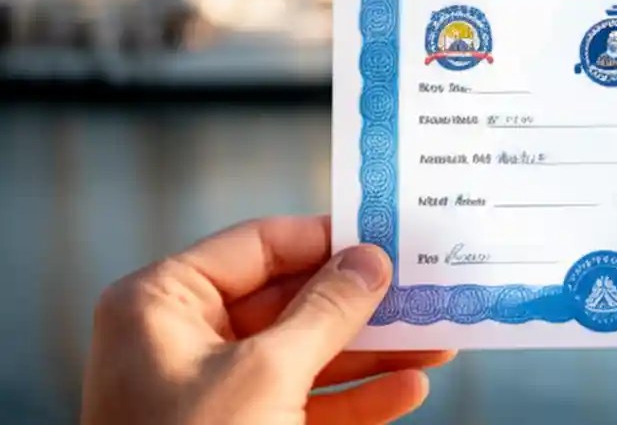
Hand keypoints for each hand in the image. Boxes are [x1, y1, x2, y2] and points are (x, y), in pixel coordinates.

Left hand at [81, 216, 454, 424]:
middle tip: (423, 290)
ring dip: (374, 352)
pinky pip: (307, 401)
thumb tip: (370, 261)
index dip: (328, 238)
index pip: (259, 245)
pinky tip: (408, 390)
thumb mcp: (267, 374)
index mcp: (162, 304)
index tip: (391, 235)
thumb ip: (325, 311)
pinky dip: (358, 398)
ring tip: (434, 342)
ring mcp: (212, 391)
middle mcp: (183, 339)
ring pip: (308, 353)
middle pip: (291, 299)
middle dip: (362, 303)